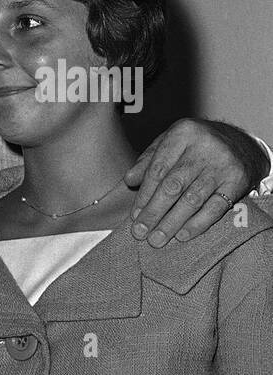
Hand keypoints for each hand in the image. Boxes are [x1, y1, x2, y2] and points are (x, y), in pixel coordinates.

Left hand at [126, 119, 266, 245]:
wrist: (244, 145)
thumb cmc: (197, 147)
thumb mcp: (172, 143)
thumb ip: (149, 160)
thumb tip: (129, 180)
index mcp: (182, 133)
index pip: (157, 170)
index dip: (144, 196)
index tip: (134, 216)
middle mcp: (204, 147)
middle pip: (173, 186)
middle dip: (154, 212)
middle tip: (140, 233)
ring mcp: (223, 164)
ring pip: (192, 199)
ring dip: (171, 223)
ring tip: (157, 240)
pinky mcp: (238, 181)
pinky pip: (215, 207)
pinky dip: (197, 224)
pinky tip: (182, 235)